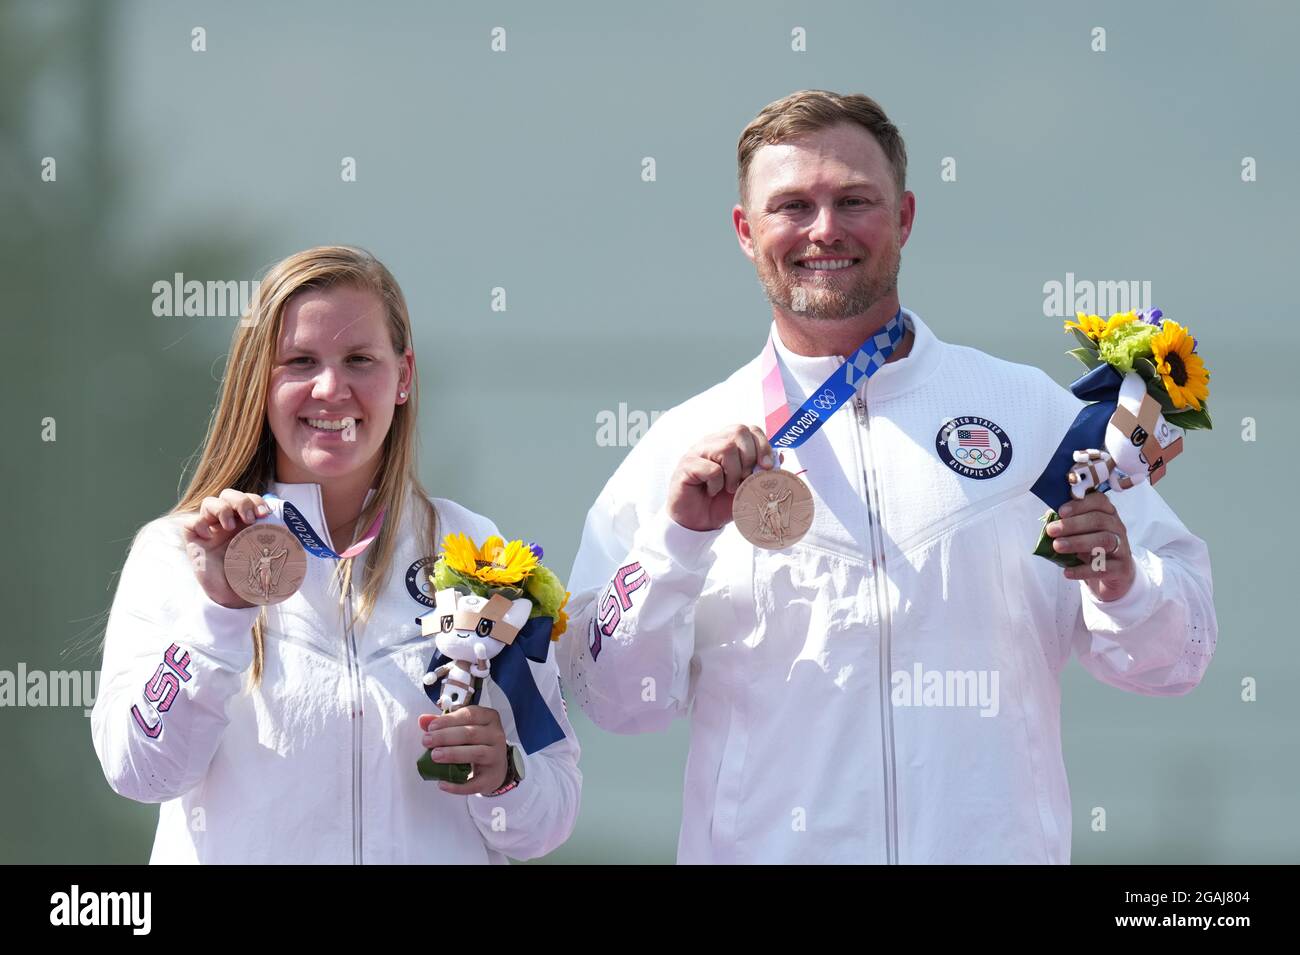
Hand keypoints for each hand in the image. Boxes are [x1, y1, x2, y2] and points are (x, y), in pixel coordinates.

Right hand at [179, 489, 271, 608]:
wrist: (232, 598)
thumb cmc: (251, 575)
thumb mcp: (268, 557)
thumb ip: (277, 543)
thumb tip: (289, 530)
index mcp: (245, 523)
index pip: (248, 499)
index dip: (256, 501)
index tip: (264, 513)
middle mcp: (227, 523)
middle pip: (228, 494)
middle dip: (240, 501)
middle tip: (248, 519)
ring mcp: (209, 530)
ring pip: (209, 502)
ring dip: (221, 509)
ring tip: (229, 527)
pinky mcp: (194, 541)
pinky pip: (190, 523)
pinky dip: (199, 524)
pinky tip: (208, 536)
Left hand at [419, 707, 508, 794]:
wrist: (496, 766)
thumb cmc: (478, 742)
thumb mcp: (464, 727)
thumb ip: (444, 723)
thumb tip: (423, 720)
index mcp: (489, 718)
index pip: (470, 715)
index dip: (449, 720)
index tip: (431, 727)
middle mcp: (496, 736)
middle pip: (471, 734)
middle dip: (445, 737)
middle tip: (427, 741)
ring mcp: (496, 757)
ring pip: (476, 753)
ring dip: (453, 754)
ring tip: (435, 756)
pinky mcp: (492, 778)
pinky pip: (474, 783)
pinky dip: (458, 786)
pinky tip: (442, 783)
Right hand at [667, 424, 774, 531]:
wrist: (698, 522)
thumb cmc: (721, 502)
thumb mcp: (748, 488)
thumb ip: (762, 473)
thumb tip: (779, 457)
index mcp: (728, 443)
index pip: (750, 429)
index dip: (762, 445)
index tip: (767, 467)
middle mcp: (712, 442)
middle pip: (738, 431)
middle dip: (749, 457)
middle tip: (746, 478)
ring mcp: (697, 452)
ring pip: (725, 448)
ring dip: (734, 472)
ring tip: (729, 488)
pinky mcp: (687, 466)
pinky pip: (711, 468)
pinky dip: (717, 484)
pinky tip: (712, 491)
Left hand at [1045, 492, 1136, 600]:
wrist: (1112, 574)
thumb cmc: (1092, 548)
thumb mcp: (1079, 533)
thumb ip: (1066, 523)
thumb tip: (1049, 515)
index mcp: (1107, 514)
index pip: (1099, 501)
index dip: (1080, 504)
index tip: (1061, 512)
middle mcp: (1117, 528)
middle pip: (1099, 520)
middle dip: (1073, 524)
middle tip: (1051, 530)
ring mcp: (1122, 548)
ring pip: (1105, 540)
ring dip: (1078, 542)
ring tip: (1057, 546)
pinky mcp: (1122, 568)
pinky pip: (1104, 568)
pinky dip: (1083, 570)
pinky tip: (1068, 572)